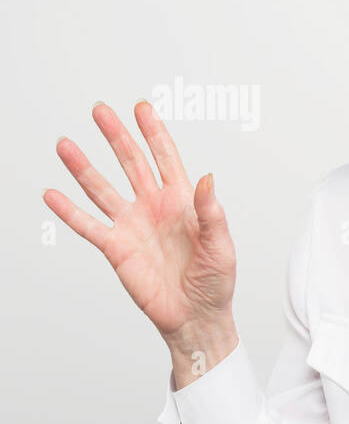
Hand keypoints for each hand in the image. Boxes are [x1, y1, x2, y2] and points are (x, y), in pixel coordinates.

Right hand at [43, 101, 237, 350]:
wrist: (196, 316)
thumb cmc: (215, 281)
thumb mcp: (221, 245)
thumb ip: (212, 212)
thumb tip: (208, 178)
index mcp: (183, 202)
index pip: (166, 158)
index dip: (154, 133)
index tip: (141, 108)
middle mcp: (154, 207)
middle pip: (131, 163)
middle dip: (116, 136)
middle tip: (99, 110)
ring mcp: (133, 226)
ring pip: (103, 189)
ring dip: (84, 168)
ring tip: (65, 145)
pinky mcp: (117, 248)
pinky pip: (88, 226)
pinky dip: (69, 211)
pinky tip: (52, 194)